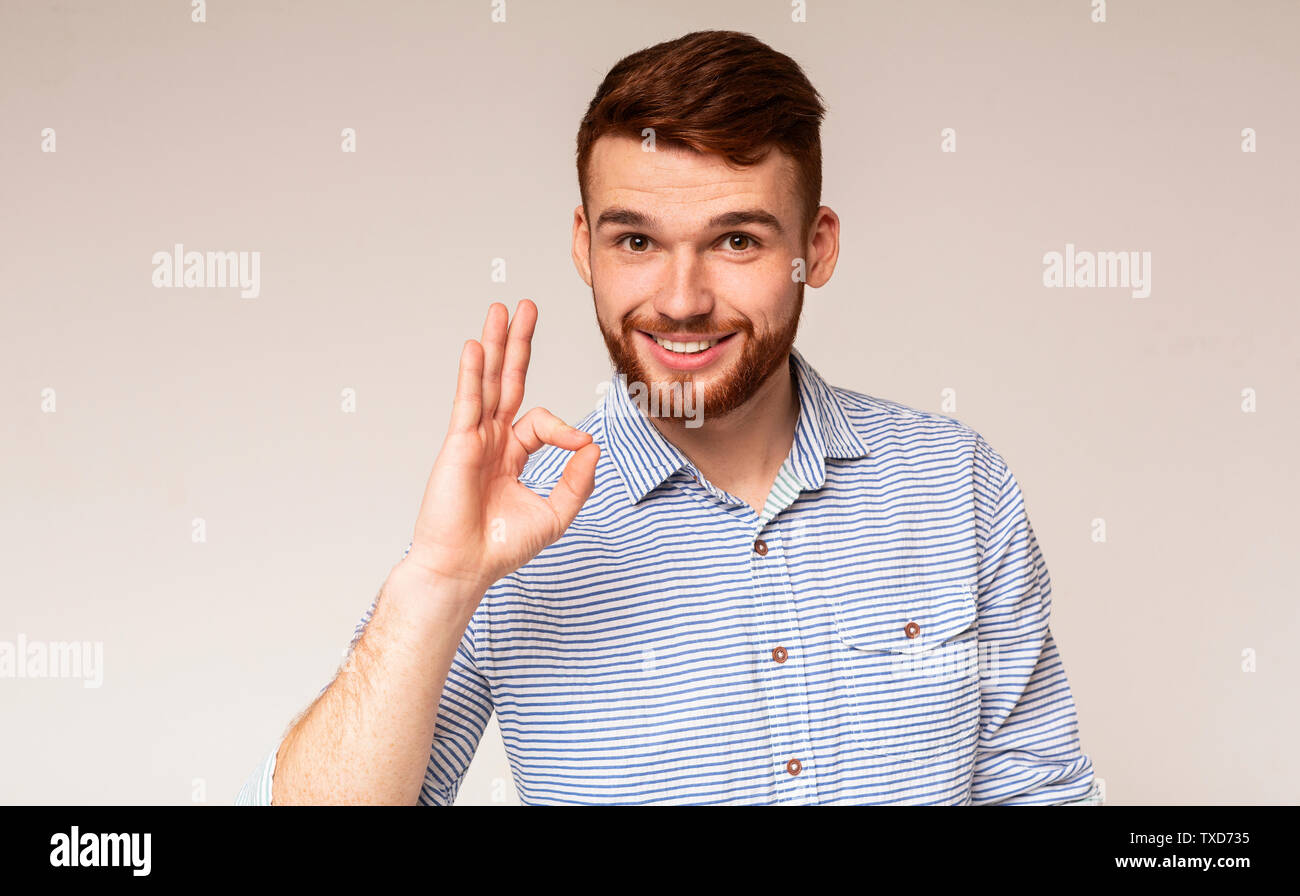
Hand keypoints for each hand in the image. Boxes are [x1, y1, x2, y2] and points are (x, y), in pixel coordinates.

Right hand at [398, 300, 598, 598]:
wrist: (466, 567)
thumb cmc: (501, 546)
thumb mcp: (556, 513)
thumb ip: (578, 481)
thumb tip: (594, 447)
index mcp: (510, 454)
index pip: (539, 422)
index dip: (565, 430)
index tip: (582, 448)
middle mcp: (490, 440)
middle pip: (507, 381)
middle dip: (517, 344)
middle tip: (525, 307)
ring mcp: (473, 439)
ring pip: (487, 382)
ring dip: (494, 344)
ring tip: (500, 309)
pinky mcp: (458, 445)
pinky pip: (467, 402)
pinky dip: (471, 373)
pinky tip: (475, 347)